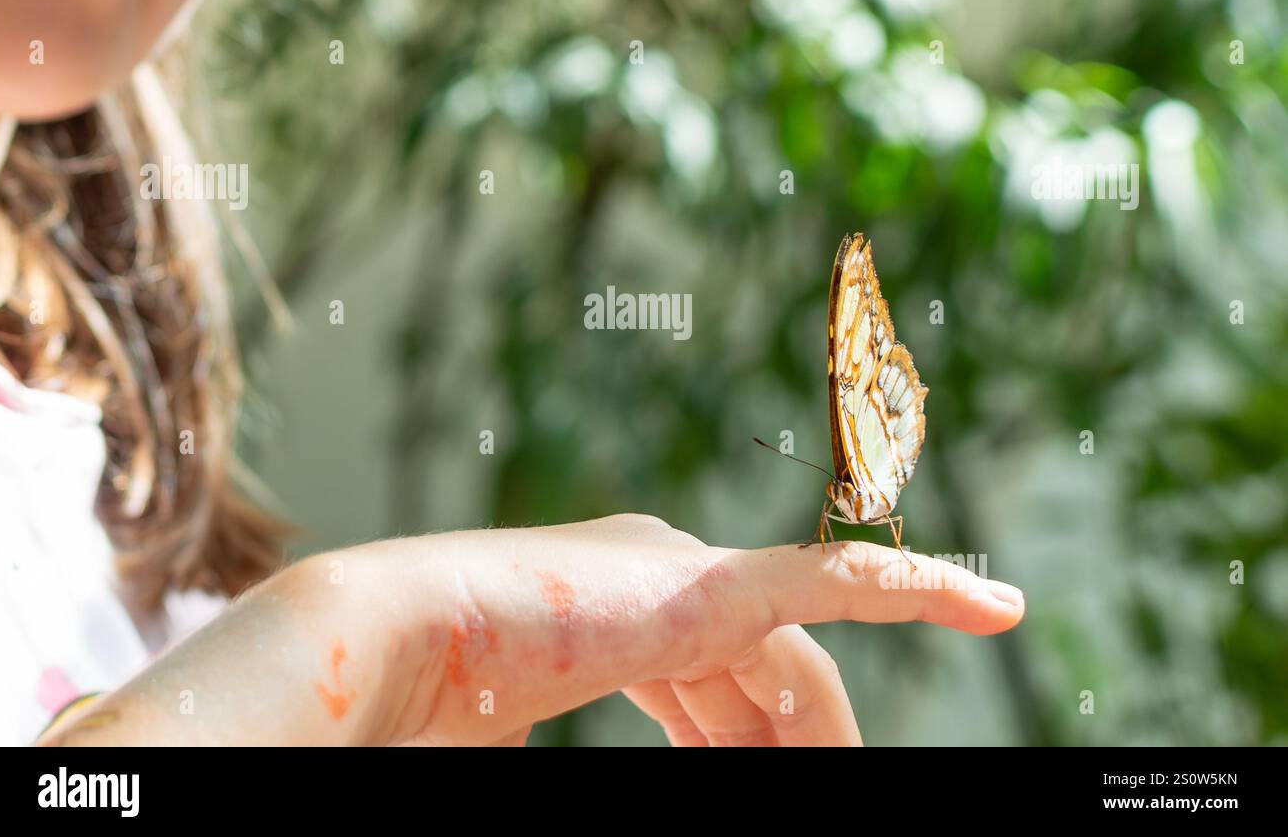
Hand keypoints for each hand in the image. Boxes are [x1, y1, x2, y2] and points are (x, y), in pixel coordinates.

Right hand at [38, 515, 1023, 746]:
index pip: (703, 680)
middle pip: (759, 677)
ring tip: (849, 781)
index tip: (753, 776)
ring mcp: (680, 573)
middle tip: (800, 797)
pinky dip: (920, 588)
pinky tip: (990, 605)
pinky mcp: (708, 584)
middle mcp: (650, 574)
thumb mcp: (512, 730)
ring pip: (800, 660)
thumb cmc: (415, 707)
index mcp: (606, 609)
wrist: (380, 650)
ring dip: (826, 734)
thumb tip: (515, 733)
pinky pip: (841, 582)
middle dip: (784, 750)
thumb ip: (545, 730)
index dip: (734, 738)